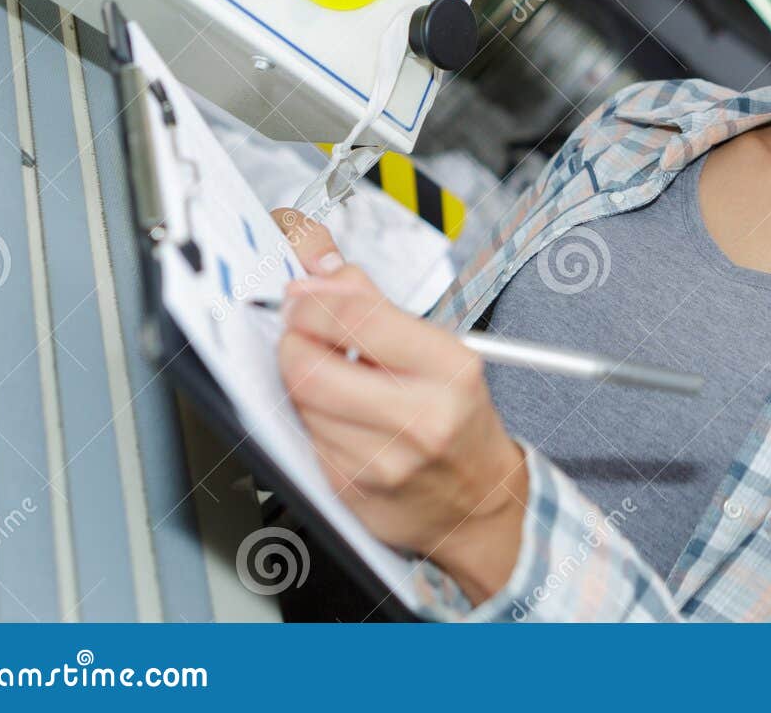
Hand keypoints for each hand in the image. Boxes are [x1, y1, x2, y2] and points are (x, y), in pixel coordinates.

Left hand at [267, 208, 527, 600]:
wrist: (478, 502)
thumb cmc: (458, 420)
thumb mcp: (439, 352)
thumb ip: (374, 305)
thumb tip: (321, 268)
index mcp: (449, 369)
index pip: (356, 316)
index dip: (313, 300)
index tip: (302, 295)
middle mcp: (420, 417)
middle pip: (310, 366)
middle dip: (292, 341)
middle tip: (298, 332)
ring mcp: (383, 460)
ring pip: (300, 403)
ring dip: (299, 381)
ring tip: (326, 375)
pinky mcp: (349, 489)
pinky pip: (304, 438)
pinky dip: (308, 418)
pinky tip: (334, 414)